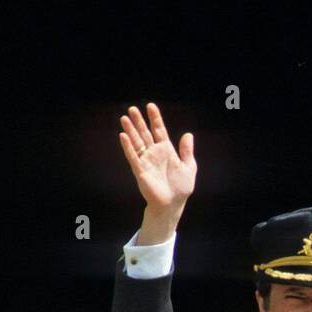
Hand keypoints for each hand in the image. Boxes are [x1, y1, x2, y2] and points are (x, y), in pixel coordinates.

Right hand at [118, 102, 196, 223]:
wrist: (172, 204)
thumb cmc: (181, 188)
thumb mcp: (189, 167)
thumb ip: (187, 151)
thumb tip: (188, 135)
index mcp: (166, 151)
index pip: (159, 130)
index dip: (155, 119)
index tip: (151, 106)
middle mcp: (154, 153)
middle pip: (145, 133)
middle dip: (139, 121)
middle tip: (132, 109)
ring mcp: (146, 161)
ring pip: (137, 142)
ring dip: (131, 130)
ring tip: (124, 118)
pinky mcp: (140, 170)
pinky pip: (132, 156)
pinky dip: (128, 146)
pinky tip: (123, 135)